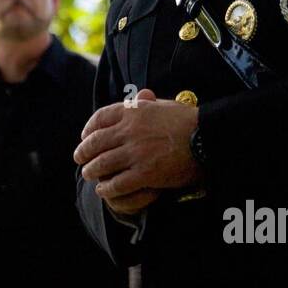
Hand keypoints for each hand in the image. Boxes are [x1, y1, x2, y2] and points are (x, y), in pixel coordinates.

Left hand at [74, 89, 201, 215]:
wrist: (208, 138)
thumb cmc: (189, 121)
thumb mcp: (165, 105)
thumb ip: (147, 104)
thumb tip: (139, 96)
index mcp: (133, 112)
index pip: (100, 118)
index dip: (88, 129)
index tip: (84, 136)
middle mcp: (130, 131)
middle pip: (96, 142)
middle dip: (83, 151)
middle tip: (79, 158)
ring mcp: (136, 153)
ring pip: (102, 164)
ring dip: (92, 171)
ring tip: (88, 175)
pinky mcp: (145, 173)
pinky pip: (118, 183)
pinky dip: (107, 188)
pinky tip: (103, 190)